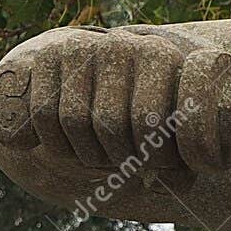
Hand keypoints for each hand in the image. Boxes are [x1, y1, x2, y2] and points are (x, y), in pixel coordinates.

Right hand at [0, 28, 230, 171]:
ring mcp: (81, 47)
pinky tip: (74, 148)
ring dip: (87, 155)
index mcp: (161, 56)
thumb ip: (188, 154)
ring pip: (72, 121)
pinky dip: (56, 144)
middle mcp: (120, 44)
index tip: (160, 167)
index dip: (154, 158)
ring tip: (105, 157)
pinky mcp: (48, 57)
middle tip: (128, 165)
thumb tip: (172, 186)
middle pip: (108, 123)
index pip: (149, 120)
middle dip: (118, 158)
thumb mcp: (181, 125)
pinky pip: (42, 114)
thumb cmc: (158, 108)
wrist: (115, 70)